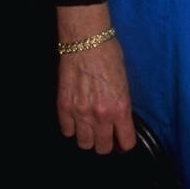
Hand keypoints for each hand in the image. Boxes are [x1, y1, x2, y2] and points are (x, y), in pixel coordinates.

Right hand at [57, 39, 137, 154]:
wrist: (86, 40)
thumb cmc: (109, 54)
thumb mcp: (124, 82)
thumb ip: (121, 104)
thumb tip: (120, 119)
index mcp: (120, 108)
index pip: (126, 142)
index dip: (125, 143)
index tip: (123, 140)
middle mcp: (101, 116)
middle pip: (103, 148)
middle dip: (106, 143)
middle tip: (106, 134)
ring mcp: (80, 113)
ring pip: (84, 143)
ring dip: (88, 138)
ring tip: (90, 128)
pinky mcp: (64, 107)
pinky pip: (67, 131)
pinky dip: (71, 128)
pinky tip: (76, 119)